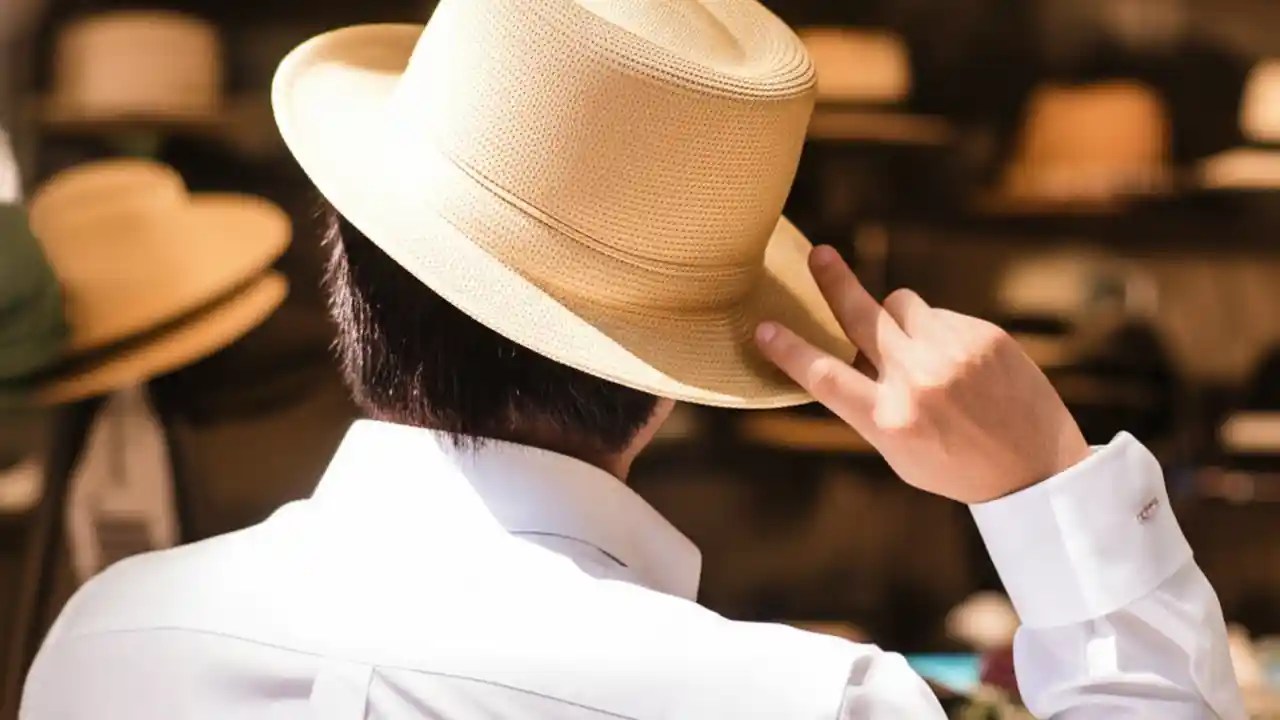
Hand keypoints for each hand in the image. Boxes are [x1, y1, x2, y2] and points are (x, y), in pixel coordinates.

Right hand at [756, 246, 1088, 503]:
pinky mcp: (983, 334)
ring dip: (897, 318)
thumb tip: (850, 348)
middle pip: (861, 316)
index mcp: (888, 420)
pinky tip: (962, 365)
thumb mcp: (899, 452)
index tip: (763, 328)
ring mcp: (952, 353)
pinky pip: (940, 315)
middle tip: (818, 254)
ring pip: (901, 305)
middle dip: (834, 282)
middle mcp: (917, 381)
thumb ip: (870, 404)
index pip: (824, 376)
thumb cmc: (956, 465)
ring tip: (921, 352)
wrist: (1036, 467)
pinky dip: (938, 333)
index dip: (789, 350)